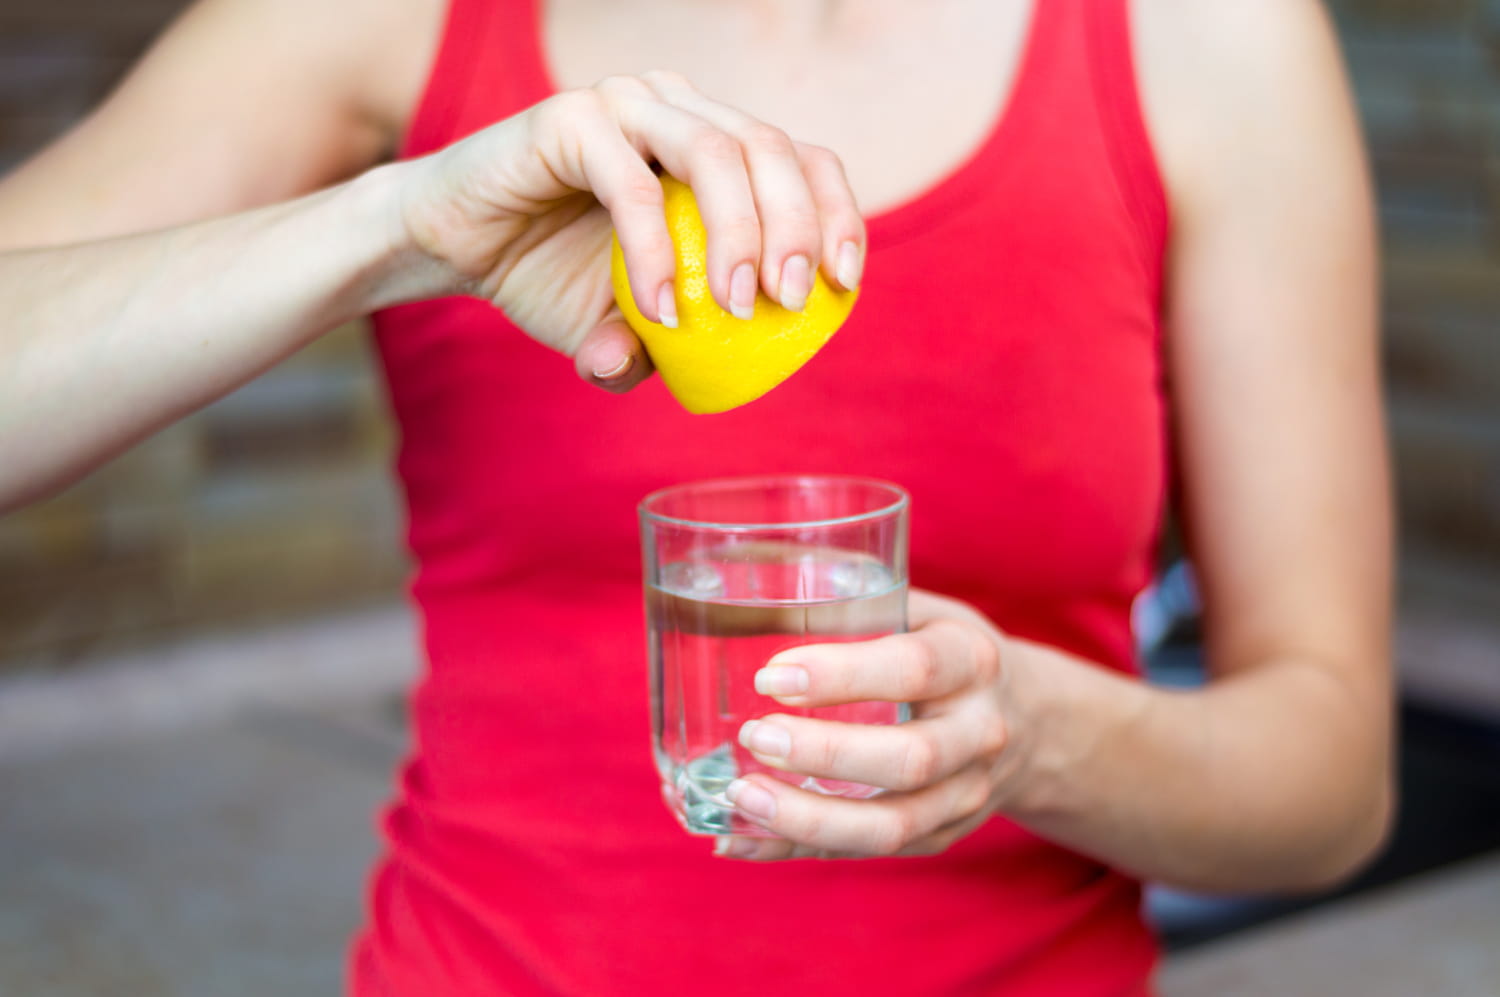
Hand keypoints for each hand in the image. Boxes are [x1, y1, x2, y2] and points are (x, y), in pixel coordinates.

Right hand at [391, 71, 864, 392]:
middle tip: (786, 300)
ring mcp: (626, 105)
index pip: (799, 157)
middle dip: (795, 227)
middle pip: (770, 147)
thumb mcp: (622, 328)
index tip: (843, 281)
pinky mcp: (570, 118)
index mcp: (710, 141)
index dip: (835, 212)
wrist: (453, 245)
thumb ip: (665, 352)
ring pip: (715, 151)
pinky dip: (655, 252)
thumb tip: (681, 374)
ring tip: (733, 308)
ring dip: (738, 233)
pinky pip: (632, 184)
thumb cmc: (549, 276)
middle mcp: (677, 109)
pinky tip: (658, 308)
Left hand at [715, 589, 1021, 860]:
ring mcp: (967, 794)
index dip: (841, 676)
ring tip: (742, 796)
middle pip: (908, 759)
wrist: (1028, 719)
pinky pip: (869, 853)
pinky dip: (800, 849)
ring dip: (808, 818)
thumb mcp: (917, 610)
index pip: (914, 668)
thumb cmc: (944, 650)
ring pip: (893, 825)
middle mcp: (980, 732)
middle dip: (823, 753)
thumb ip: (849, 605)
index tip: (772, 676)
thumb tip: (742, 599)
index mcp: (971, 659)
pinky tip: (742, 839)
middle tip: (755, 737)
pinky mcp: (942, 836)